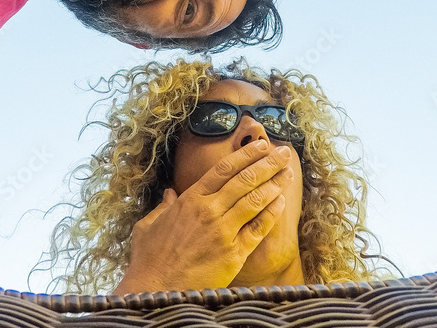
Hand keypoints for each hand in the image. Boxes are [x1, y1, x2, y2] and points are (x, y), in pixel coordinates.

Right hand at [112, 140, 293, 293]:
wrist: (156, 290)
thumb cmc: (149, 259)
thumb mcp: (148, 225)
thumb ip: (163, 206)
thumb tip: (169, 193)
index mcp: (190, 200)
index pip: (224, 169)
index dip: (246, 155)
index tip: (262, 146)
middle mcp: (209, 211)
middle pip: (244, 180)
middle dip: (267, 164)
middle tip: (283, 153)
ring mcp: (223, 232)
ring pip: (254, 200)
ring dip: (274, 184)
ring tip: (288, 172)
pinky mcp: (233, 254)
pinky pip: (257, 229)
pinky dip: (270, 213)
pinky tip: (281, 202)